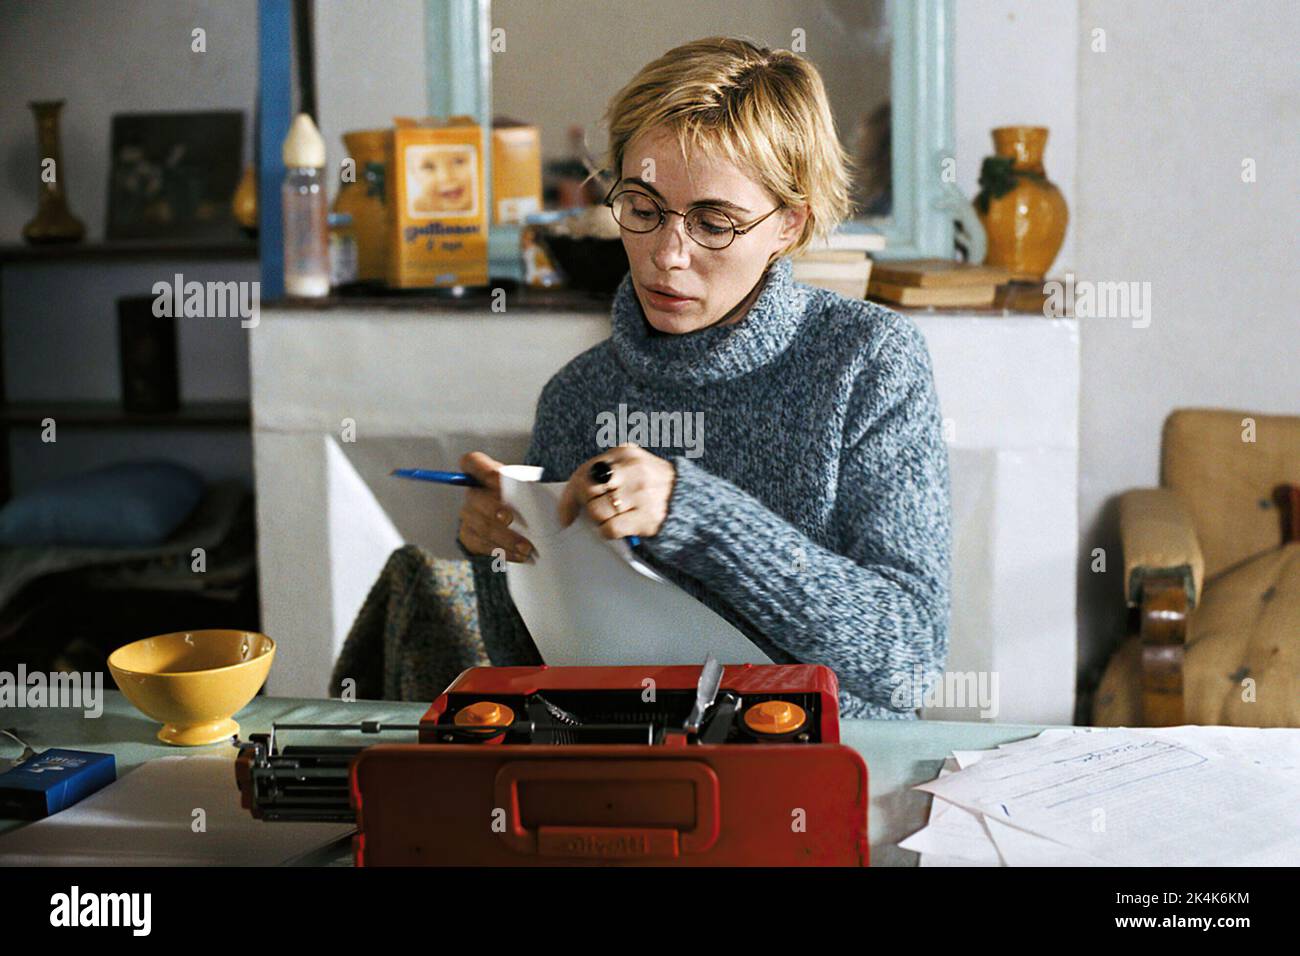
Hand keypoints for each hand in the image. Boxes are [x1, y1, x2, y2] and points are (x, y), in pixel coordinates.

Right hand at [456, 451, 533, 561]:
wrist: (515, 521)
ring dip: (505, 538)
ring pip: (482, 526)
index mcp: (483, 473)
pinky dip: (504, 552)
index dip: (479, 468)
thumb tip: (548, 495)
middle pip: (475, 498)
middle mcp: (472, 493)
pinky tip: (520, 556)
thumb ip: (529, 486)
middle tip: (510, 520)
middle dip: (493, 509)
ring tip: (527, 548)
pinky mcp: (469, 536)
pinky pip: (483, 545)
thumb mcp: (526, 486)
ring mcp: (468, 516)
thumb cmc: (524, 498)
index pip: (472, 462)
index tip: (497, 477)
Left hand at [557, 444, 675, 539]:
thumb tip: (569, 502)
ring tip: (616, 516)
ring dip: (601, 520)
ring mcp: (639, 494)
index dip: (570, 496)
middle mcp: (632, 471)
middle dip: (588, 505)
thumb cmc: (655, 485)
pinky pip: (609, 529)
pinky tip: (621, 527)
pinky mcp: (645, 517)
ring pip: (596, 512)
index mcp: (625, 453)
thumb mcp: (631, 466)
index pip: (584, 472)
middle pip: (586, 491)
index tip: (565, 513)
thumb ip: (603, 474)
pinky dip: (609, 532)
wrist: (690, 501)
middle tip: (599, 509)